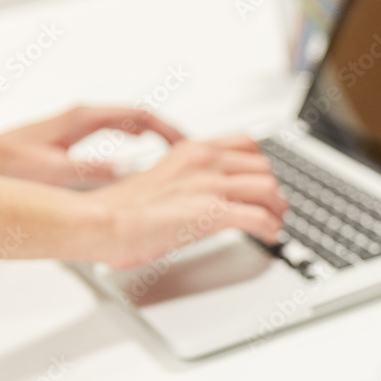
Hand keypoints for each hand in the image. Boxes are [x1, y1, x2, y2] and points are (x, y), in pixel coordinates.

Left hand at [0, 106, 184, 184]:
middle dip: (166, 131)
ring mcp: (76, 124)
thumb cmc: (6, 161)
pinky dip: (132, 143)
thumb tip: (127, 175)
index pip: (140, 114)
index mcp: (84, 118)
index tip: (186, 143)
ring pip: (126, 123)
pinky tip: (135, 159)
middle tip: (188, 148)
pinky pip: (113, 133)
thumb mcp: (56, 171)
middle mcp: (82, 116)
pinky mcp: (69, 137)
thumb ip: (94, 172)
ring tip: (170, 154)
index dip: (168, 129)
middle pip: (138, 115)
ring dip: (151, 136)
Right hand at [84, 136, 287, 268]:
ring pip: (268, 189)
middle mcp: (205, 162)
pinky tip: (269, 237)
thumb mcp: (163, 178)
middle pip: (264, 167)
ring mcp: (208, 185)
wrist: (102, 221)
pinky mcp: (209, 212)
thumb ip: (190, 179)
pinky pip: (257, 218)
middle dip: (276, 191)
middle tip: (277, 209)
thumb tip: (209, 195)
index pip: (247, 144)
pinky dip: (269, 228)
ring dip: (278, 210)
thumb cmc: (123, 209)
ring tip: (276, 224)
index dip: (263, 164)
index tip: (267, 180)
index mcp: (193, 150)